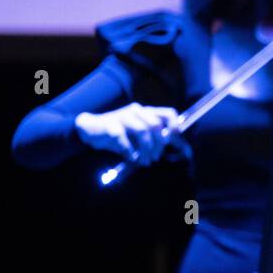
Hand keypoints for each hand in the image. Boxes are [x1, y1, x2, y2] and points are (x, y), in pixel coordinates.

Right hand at [74, 103, 190, 165]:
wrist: (90, 130)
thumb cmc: (119, 134)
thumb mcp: (139, 136)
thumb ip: (157, 139)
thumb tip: (182, 151)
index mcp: (146, 112)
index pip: (168, 113)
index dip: (174, 127)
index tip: (174, 141)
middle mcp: (136, 111)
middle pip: (156, 125)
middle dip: (158, 144)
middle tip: (155, 157)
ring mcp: (122, 116)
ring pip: (142, 131)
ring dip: (146, 149)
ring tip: (144, 161)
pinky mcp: (110, 125)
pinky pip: (123, 139)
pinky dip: (129, 151)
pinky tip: (130, 158)